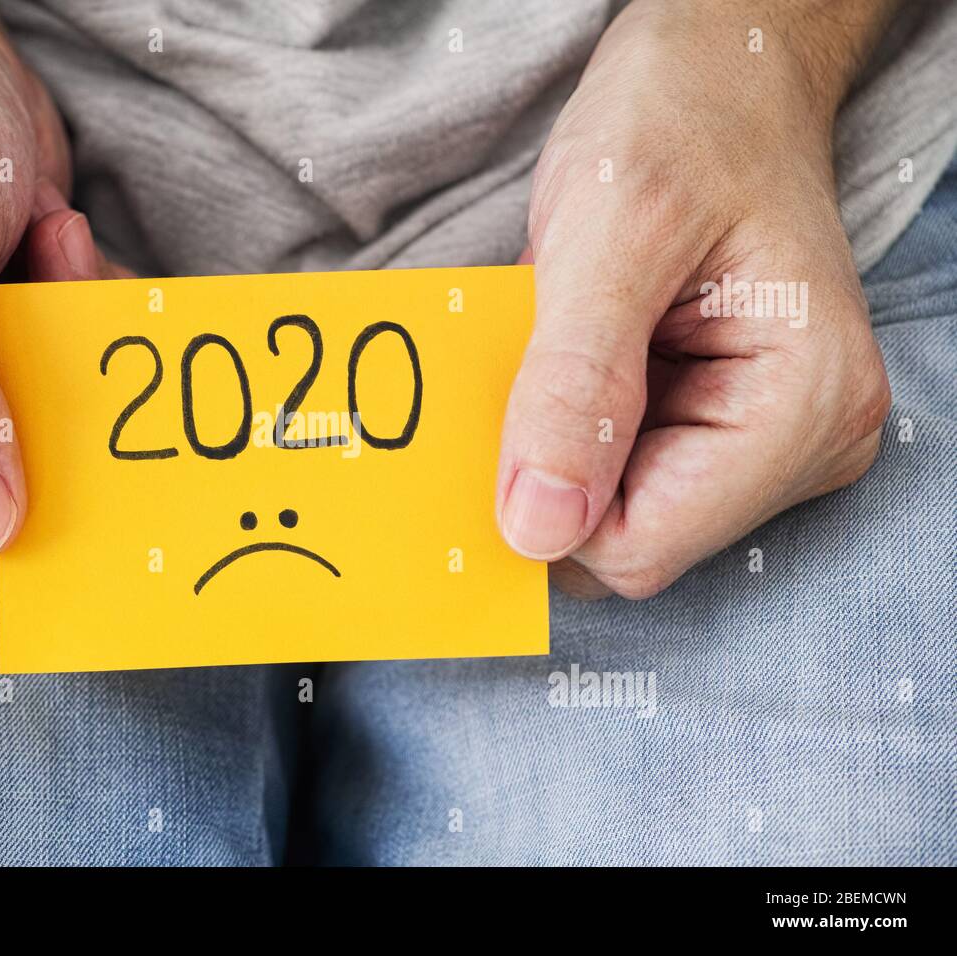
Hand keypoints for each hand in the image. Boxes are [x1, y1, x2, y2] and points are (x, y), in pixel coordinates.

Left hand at [496, 0, 895, 598]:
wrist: (716, 74)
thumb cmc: (680, 124)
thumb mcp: (611, 238)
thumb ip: (576, 386)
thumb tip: (536, 528)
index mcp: (802, 408)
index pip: (640, 544)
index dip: (547, 503)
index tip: (501, 419)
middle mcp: (802, 443)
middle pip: (627, 535)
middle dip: (553, 463)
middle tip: (536, 356)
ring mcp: (765, 439)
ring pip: (611, 507)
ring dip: (557, 436)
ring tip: (568, 335)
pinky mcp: (723, 424)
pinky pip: (615, 469)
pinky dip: (570, 421)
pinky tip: (578, 347)